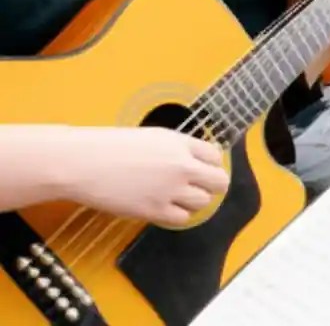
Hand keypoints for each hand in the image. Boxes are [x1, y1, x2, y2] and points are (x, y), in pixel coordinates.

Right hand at [57, 127, 228, 226]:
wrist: (83, 163)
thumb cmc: (110, 147)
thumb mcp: (152, 137)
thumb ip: (177, 148)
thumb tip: (195, 161)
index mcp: (180, 143)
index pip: (216, 156)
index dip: (210, 164)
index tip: (202, 169)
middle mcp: (182, 166)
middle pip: (219, 182)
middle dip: (212, 185)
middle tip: (198, 187)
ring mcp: (170, 189)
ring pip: (203, 202)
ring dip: (193, 201)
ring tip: (175, 197)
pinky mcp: (155, 210)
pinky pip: (182, 218)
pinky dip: (176, 215)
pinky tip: (163, 207)